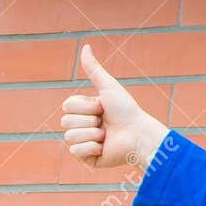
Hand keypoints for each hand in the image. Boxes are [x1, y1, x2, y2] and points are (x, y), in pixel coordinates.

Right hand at [60, 42, 168, 170]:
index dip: (86, 106)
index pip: (68, 106)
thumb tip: (85, 46)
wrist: (139, 134)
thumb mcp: (108, 87)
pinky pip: (74, 151)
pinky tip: (104, 147)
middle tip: (106, 123)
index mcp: (84, 111)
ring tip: (106, 136)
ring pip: (69, 136)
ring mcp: (83, 143)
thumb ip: (94, 69)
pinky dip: (91, 148)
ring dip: (92, 134)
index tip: (103, 107)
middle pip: (66, 121)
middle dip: (89, 121)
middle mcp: (82, 126)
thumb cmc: (126, 110)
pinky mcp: (86, 158)